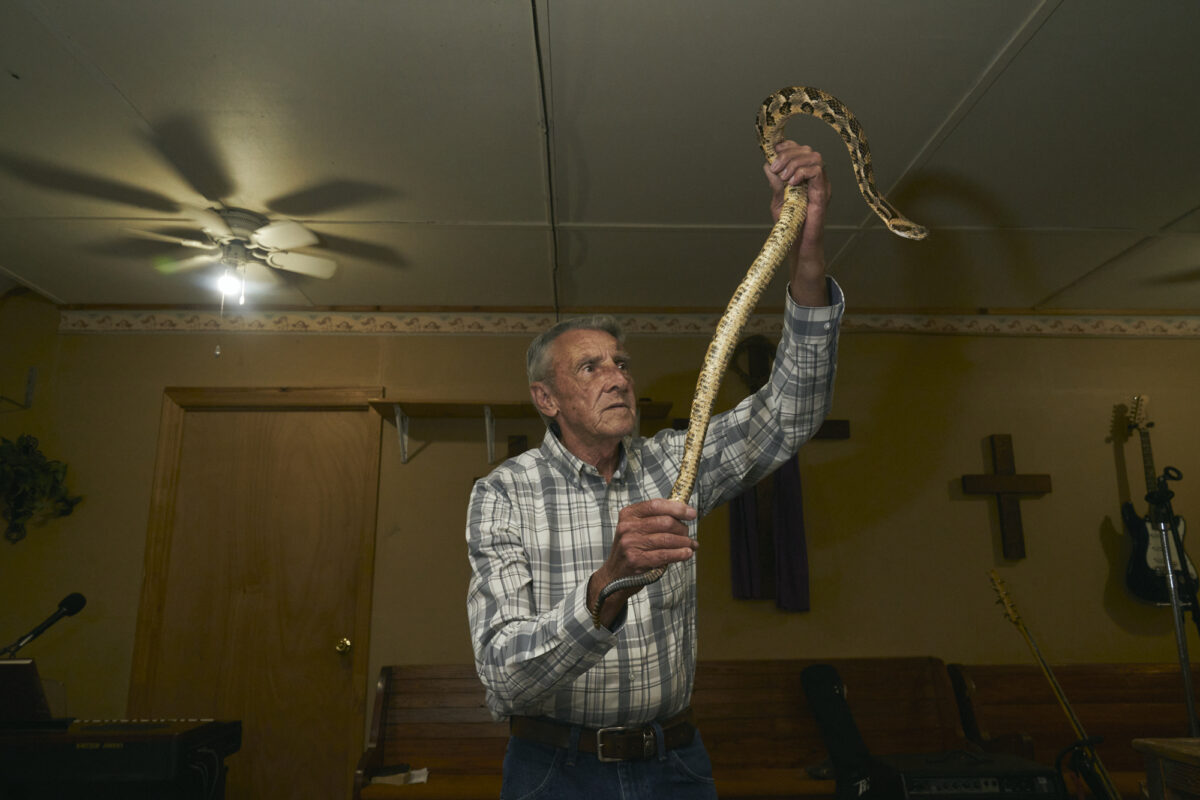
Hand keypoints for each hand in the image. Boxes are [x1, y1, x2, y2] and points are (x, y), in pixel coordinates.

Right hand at [588, 498, 697, 626]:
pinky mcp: (635, 560)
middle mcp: (627, 526)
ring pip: (667, 539)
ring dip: (685, 542)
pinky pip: (664, 555)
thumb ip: (655, 519)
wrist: (614, 575)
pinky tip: (687, 554)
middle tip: (688, 535)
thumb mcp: (637, 529)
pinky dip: (679, 554)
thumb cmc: (632, 549)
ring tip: (691, 545)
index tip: (691, 513)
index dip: (677, 508)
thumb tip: (684, 512)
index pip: (656, 505)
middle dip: (683, 528)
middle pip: (665, 522)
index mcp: (629, 514)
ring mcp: (630, 543)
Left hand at [763, 140, 831, 304]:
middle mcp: (817, 178)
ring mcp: (822, 185)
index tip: (773, 154)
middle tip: (775, 168)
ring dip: (794, 162)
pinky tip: (791, 183)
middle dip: (788, 155)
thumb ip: (775, 182)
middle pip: (807, 149)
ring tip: (783, 177)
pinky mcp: (823, 193)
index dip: (787, 146)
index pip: (800, 150)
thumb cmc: (790, 224)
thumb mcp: (778, 199)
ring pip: (814, 156)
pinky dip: (802, 172)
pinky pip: (817, 171)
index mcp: (806, 176)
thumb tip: (767, 164)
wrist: (797, 245)